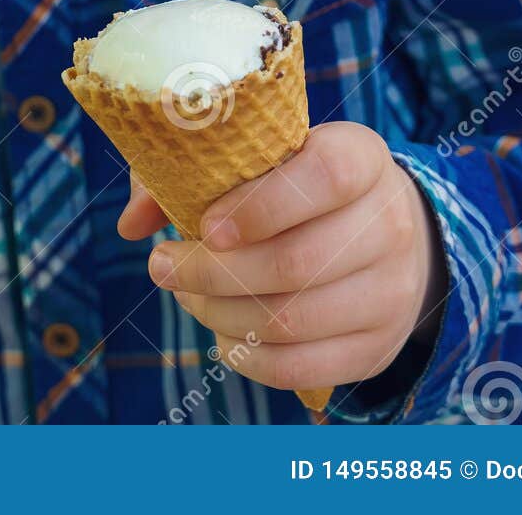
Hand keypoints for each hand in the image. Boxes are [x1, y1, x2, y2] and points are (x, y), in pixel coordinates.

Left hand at [117, 121, 448, 394]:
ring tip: (187, 295)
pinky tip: (221, 334)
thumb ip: (194, 170)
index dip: (261, 204)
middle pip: (295, 262)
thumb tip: (131, 224)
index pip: (324, 177)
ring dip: (220, 314)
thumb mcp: (263, 154)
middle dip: (212, 272)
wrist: (384, 230)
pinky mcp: (376, 345)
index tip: (205, 226)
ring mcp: (390, 291)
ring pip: (292, 320)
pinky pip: (302, 368)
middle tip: (163, 265)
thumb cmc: (297, 181)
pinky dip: (248, 358)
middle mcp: (388, 222)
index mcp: (361, 158)